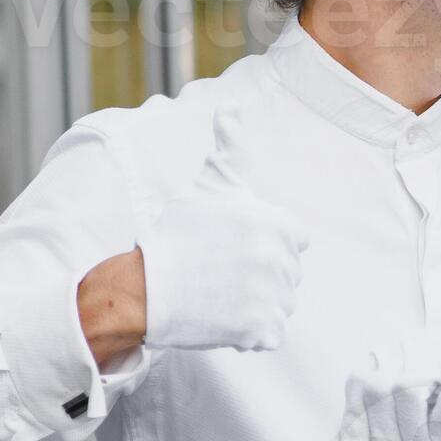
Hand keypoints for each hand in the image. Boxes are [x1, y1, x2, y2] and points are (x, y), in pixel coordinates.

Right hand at [138, 94, 309, 351]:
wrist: (145, 287)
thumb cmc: (177, 233)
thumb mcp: (209, 186)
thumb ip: (231, 147)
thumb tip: (232, 106)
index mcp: (277, 224)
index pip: (295, 238)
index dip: (266, 242)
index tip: (235, 244)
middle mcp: (281, 259)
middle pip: (288, 273)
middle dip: (260, 274)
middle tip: (220, 270)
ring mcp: (274, 296)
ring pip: (280, 304)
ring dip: (255, 303)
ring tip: (220, 292)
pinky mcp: (264, 329)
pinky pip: (269, 334)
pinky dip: (249, 332)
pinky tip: (221, 316)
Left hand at [333, 332, 440, 440]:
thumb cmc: (436, 402)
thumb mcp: (399, 412)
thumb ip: (369, 426)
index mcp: (382, 358)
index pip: (358, 386)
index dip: (354, 423)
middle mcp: (406, 349)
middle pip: (380, 388)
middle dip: (382, 435)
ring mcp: (439, 352)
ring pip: (410, 387)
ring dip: (412, 430)